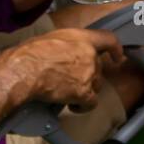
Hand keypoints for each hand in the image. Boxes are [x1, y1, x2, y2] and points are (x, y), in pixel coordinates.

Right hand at [0, 27, 124, 110]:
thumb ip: (65, 45)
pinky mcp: (84, 92)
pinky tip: (71, 106)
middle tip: (70, 80)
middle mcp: (90, 54)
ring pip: (96, 85)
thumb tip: (62, 52)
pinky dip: (82, 106)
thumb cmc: (29, 54)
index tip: (119, 56)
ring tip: (67, 93)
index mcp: (81, 37)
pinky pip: (91, 103)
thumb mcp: (51, 39)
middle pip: (99, 68)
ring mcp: (89, 74)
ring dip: (85, 90)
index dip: (115, 49)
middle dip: (87, 76)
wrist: (25, 71)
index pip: (108, 39)